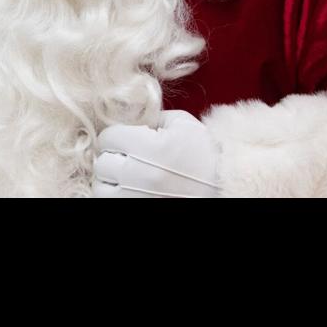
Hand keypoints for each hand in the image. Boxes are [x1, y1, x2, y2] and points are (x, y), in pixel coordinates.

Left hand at [93, 110, 222, 197]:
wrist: (224, 188)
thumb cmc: (206, 156)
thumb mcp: (184, 125)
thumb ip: (154, 117)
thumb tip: (130, 117)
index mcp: (149, 148)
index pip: (108, 137)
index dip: (118, 136)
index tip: (128, 140)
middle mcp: (138, 175)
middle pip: (103, 162)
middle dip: (115, 158)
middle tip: (130, 159)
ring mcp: (135, 198)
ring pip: (101, 187)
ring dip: (112, 180)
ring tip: (130, 177)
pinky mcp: (136, 210)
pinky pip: (108, 202)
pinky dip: (116, 195)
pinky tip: (131, 190)